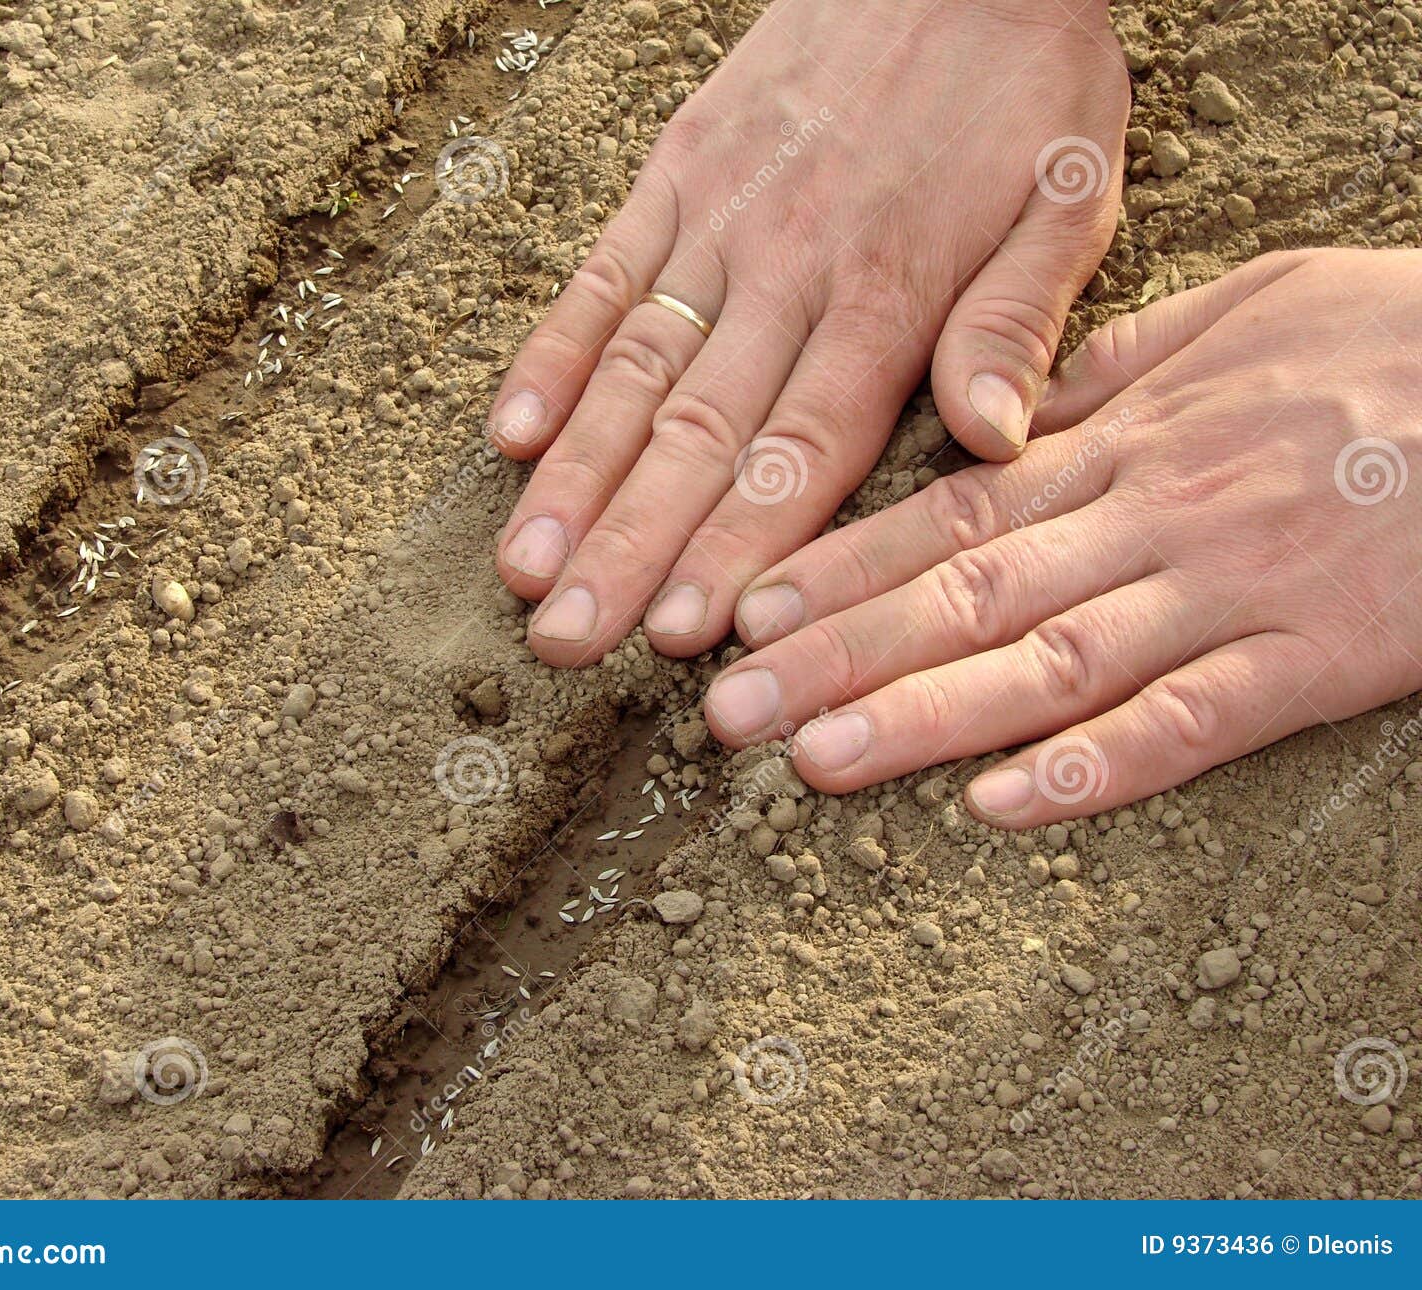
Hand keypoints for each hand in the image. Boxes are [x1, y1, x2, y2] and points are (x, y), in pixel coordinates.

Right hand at [491, 0, 1128, 665]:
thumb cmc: (1020, 82)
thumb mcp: (1069, 197)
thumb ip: (1019, 324)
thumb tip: (993, 440)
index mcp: (888, 294)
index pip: (799, 451)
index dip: (735, 547)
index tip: (680, 634)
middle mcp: (787, 269)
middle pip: (696, 434)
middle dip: (627, 549)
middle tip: (566, 642)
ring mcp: (717, 221)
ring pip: (633, 371)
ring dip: (574, 478)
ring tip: (523, 570)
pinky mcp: (674, 175)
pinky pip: (601, 278)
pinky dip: (552, 358)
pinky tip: (509, 436)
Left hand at [705, 249, 1421, 826]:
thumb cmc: (1386, 342)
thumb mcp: (1233, 313)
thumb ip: (1103, 373)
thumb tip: (995, 421)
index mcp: (1125, 441)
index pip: (950, 517)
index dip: (839, 567)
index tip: (749, 610)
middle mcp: (1154, 517)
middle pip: (967, 597)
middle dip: (838, 654)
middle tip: (731, 710)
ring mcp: (1234, 591)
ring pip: (1051, 663)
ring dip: (925, 716)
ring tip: (817, 760)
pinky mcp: (1319, 659)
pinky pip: (1194, 720)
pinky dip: (1097, 766)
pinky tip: (1003, 803)